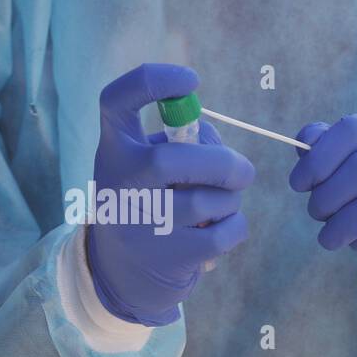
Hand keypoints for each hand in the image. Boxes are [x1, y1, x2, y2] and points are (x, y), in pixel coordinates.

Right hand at [88, 64, 254, 325]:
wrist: (121, 275)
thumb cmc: (146, 202)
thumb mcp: (144, 168)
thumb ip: (178, 143)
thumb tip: (214, 141)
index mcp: (113, 150)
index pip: (116, 100)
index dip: (154, 81)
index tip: (190, 80)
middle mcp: (118, 184)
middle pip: (173, 159)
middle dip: (223, 163)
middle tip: (242, 172)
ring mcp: (140, 225)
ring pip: (209, 200)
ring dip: (229, 199)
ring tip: (220, 204)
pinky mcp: (169, 257)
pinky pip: (225, 231)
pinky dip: (235, 225)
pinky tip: (222, 227)